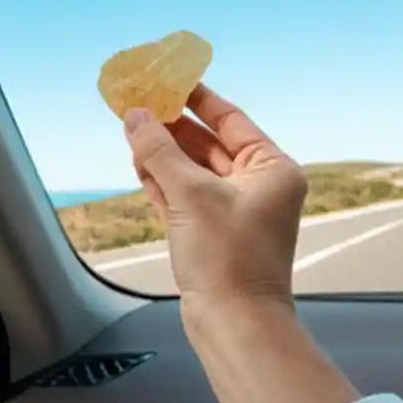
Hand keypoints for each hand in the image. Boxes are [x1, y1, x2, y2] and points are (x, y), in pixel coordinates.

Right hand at [123, 84, 307, 305]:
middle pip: (208, 143)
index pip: (230, 120)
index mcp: (272, 170)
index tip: (170, 77)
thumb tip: (136, 115)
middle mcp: (258, 187)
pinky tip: (138, 161)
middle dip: (171, 125)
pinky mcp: (211, 234)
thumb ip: (159, 150)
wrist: (234, 325)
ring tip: (130, 127)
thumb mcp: (190, 194)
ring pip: (192, 170)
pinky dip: (161, 180)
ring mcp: (234, 212)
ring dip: (162, 152)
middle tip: (138, 101)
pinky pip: (184, 195)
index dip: (197, 98)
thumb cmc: (228, 260)